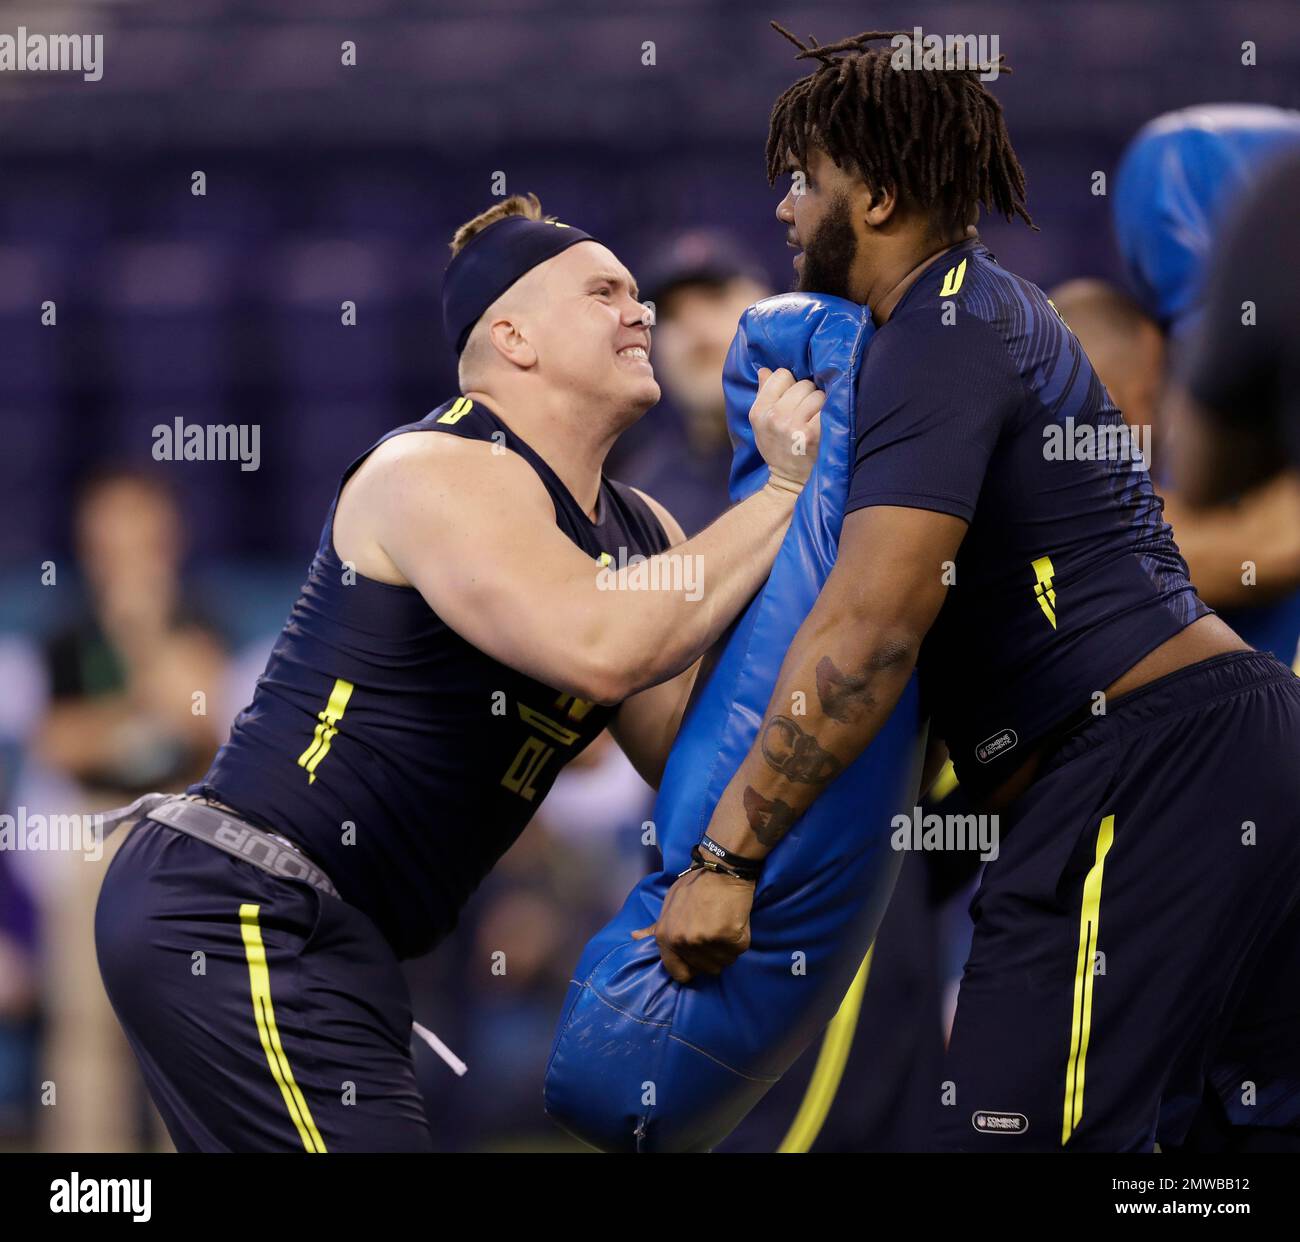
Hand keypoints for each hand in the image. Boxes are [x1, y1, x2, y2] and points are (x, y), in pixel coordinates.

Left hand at [631, 865, 754, 983]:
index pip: (679, 973)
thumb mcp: (669, 904)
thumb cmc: (694, 885)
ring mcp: (707, 942)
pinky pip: (737, 953)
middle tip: (713, 931)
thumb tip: (635, 937)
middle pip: (704, 969)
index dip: (690, 967)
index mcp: (666, 937)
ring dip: (725, 950)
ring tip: (722, 926)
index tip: (697, 955)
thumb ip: (656, 927)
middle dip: (710, 955)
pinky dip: (738, 941)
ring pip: (722, 963)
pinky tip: (733, 923)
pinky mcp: (730, 939)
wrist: (721, 870)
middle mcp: (684, 942)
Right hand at [749, 367, 823, 492]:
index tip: (793, 401)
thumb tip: (765, 370)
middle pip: (802, 384)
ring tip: (816, 421)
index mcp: (759, 412)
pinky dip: (830, 414)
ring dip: (821, 405)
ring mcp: (793, 425)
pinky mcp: (812, 434)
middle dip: (808, 395)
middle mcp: (774, 417)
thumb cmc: (778, 450)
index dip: (790, 385)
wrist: (790, 483)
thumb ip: (764, 395)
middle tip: (807, 415)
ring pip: (817, 394)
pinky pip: (827, 406)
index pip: (781, 375)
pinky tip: (825, 426)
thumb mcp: (762, 425)